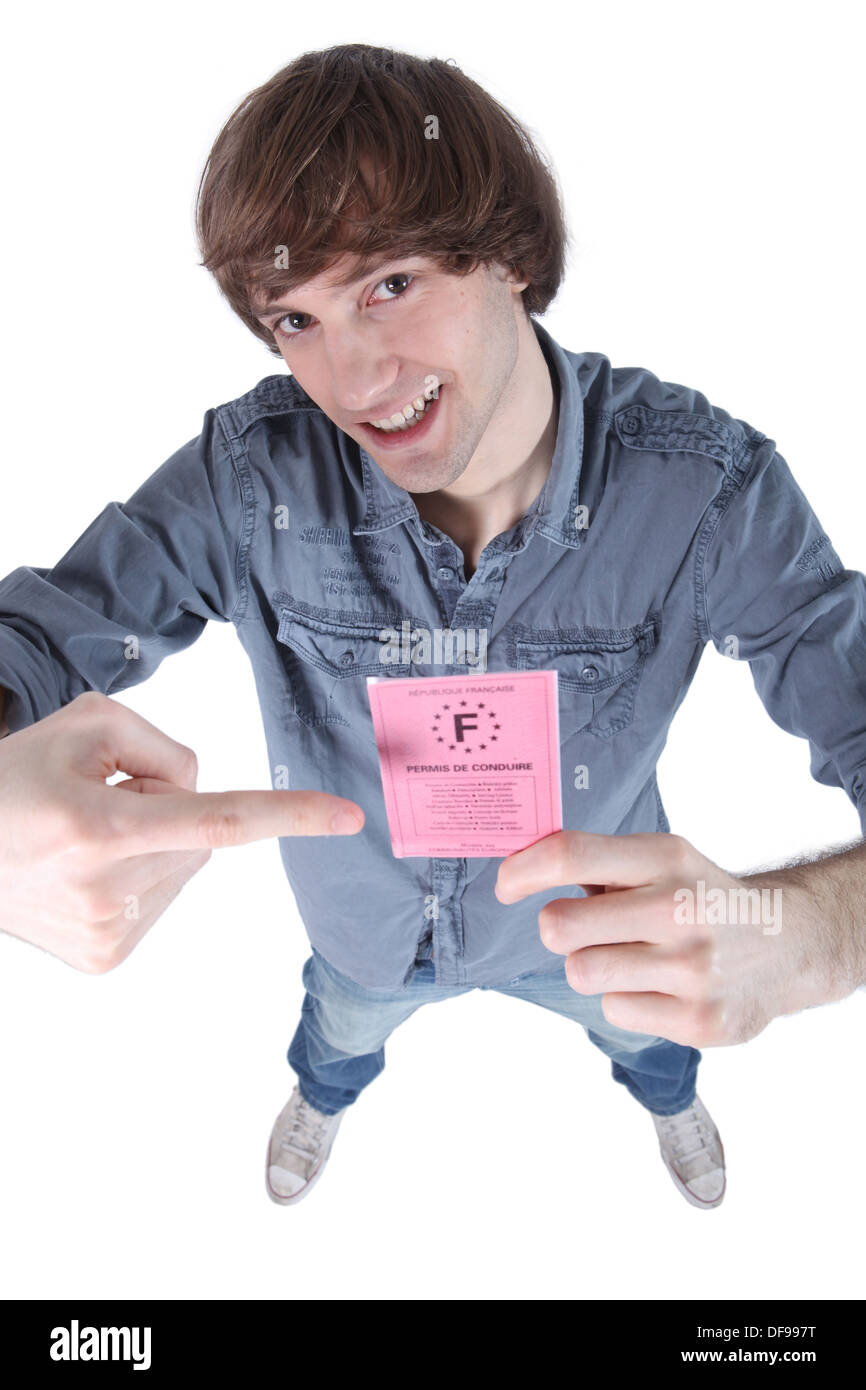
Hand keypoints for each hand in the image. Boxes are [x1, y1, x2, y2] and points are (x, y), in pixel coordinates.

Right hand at [0, 691, 363, 973]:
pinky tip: (84, 874)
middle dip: (168, 811)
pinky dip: (137, 879)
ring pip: (185, 869)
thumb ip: (163, 747)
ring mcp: (106, 933)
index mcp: (101, 829)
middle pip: (202, 835)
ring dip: (154, 846)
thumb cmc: (16, 781)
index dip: (288, 814)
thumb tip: (202, 793)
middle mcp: (105, 889)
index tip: (347, 816)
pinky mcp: (105, 960)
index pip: (216, 818)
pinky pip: (161, 901)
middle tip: (99, 807)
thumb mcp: (86, 724)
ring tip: (83, 842)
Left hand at [494, 829, 813, 1046]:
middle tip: (581, 929)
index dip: (523, 870)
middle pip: (560, 927)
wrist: (787, 945)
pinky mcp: (700, 1020)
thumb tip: (520, 864)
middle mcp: (680, 909)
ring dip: (591, 965)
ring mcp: (693, 969)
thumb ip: (599, 863)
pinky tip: (659, 986)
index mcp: (666, 858)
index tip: (507, 885)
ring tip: (629, 956)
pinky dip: (625, 999)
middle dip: (557, 928)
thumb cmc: (700, 897)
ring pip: (582, 972)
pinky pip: (615, 1010)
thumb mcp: (663, 860)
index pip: (571, 854)